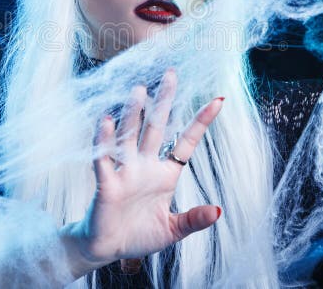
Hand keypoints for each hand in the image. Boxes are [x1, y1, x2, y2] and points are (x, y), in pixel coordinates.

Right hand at [63, 70, 223, 276]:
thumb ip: (193, 219)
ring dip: (133, 113)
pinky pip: (104, 158)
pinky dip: (104, 140)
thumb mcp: (172, 230)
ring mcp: (125, 171)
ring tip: (139, 90)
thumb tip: (218, 211)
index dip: (200, 122)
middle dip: (163, 102)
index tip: (218, 101)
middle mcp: (145, 165)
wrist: (108, 248)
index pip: (185, 142)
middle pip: (156, 127)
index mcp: (165, 174)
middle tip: (171, 74)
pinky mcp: (106, 182)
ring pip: (130, 135)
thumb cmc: (139, 235)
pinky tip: (106, 121)